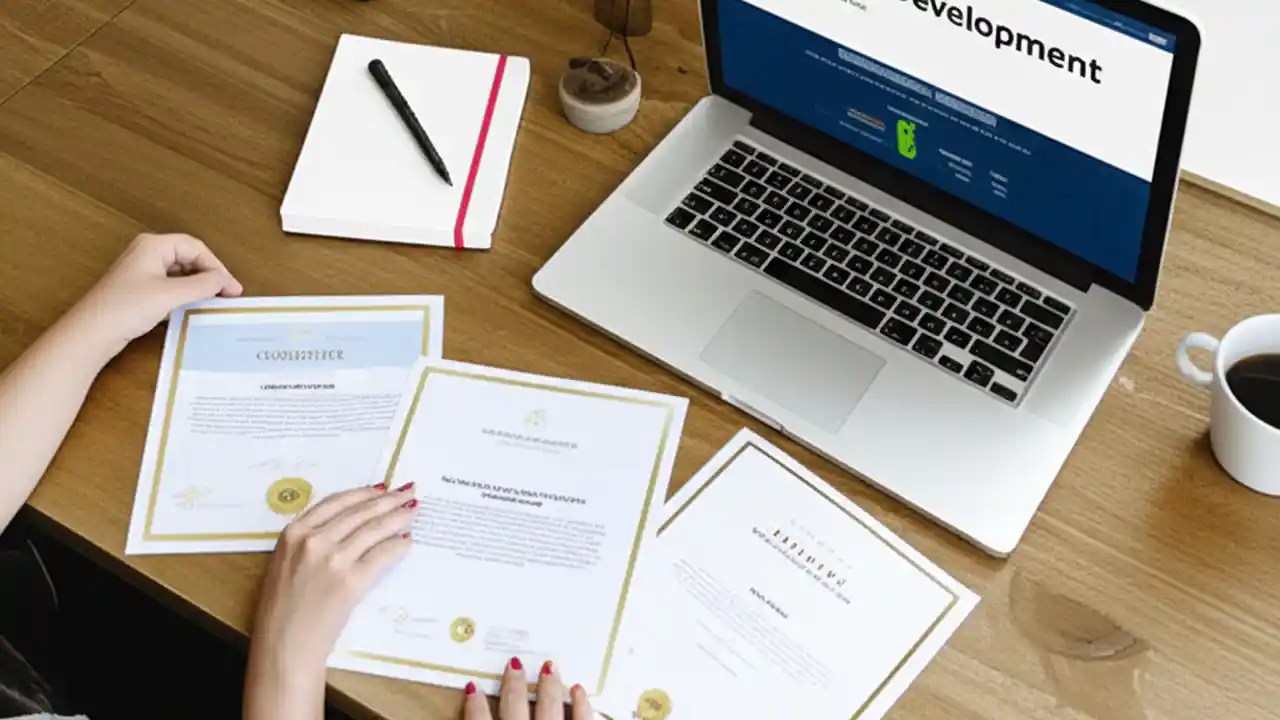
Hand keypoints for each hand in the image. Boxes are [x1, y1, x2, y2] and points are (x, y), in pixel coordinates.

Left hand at [69, 232, 241, 355]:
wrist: (92, 333)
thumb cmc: (125, 308)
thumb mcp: (170, 294)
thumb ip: (201, 285)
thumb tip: (222, 280)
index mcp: (153, 245)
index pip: (196, 248)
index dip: (217, 267)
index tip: (232, 288)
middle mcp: (147, 254)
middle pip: (189, 258)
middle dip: (210, 276)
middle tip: (228, 295)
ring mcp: (142, 272)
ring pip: (180, 274)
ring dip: (198, 287)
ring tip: (214, 302)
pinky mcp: (139, 290)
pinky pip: (170, 287)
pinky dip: (185, 295)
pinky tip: (193, 308)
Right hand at [244, 483, 416, 719]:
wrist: (284, 644)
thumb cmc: (281, 610)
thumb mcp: (284, 563)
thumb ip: (308, 541)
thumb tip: (346, 526)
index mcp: (293, 532)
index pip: (337, 502)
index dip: (363, 493)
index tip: (381, 488)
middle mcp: (313, 540)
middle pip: (360, 512)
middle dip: (388, 500)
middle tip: (408, 492)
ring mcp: (333, 560)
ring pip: (375, 529)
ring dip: (398, 517)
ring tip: (413, 510)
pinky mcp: (351, 581)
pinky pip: (382, 555)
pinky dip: (398, 546)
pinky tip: (407, 542)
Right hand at [463, 658, 593, 719]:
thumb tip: (456, 718)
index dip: (475, 705)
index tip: (473, 687)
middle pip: (515, 707)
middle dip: (514, 685)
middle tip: (515, 663)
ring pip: (549, 707)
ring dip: (548, 686)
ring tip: (549, 667)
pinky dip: (582, 704)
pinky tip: (578, 689)